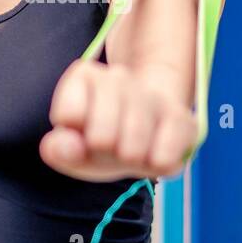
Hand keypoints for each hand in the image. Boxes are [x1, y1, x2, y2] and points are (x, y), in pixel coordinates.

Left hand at [39, 59, 195, 182]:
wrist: (147, 132)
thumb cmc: (102, 140)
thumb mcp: (74, 148)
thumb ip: (60, 150)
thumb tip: (58, 146)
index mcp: (84, 75)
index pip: (70, 114)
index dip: (73, 140)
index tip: (81, 135)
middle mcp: (118, 76)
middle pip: (102, 137)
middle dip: (102, 154)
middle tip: (108, 148)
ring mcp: (152, 95)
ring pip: (133, 147)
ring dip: (129, 161)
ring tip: (130, 152)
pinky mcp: (182, 119)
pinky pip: (165, 157)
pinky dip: (156, 167)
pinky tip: (153, 155)